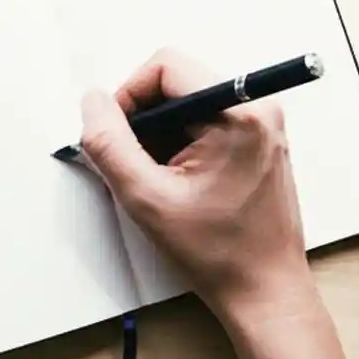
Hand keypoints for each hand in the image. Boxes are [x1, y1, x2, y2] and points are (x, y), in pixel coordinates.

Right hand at [79, 48, 310, 317]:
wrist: (265, 292)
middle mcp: (258, 110)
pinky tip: (179, 183)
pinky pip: (207, 122)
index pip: (166, 66)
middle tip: (136, 164)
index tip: (116, 133)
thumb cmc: (220, 254)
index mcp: (239, 115)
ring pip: (189, 103)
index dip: (128, 95)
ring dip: (162, 135)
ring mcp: (262, 126)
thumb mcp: (146, 199)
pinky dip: (181, 144)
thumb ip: (110, 145)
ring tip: (160, 180)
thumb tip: (93, 104)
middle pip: (178, 81)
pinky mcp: (259, 141)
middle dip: (145, 119)